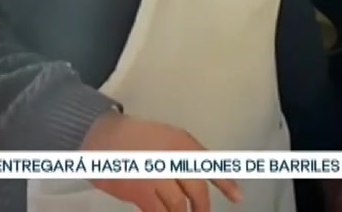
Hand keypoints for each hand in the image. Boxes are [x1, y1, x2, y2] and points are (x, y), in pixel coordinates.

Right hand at [82, 112, 241, 211]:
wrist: (103, 136)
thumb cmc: (138, 137)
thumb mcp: (169, 138)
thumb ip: (186, 157)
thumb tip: (200, 180)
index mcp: (184, 144)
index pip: (211, 166)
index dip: (226, 184)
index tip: (238, 198)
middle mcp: (173, 159)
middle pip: (196, 191)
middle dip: (202, 208)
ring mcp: (156, 176)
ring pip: (178, 206)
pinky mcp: (139, 191)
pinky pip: (157, 211)